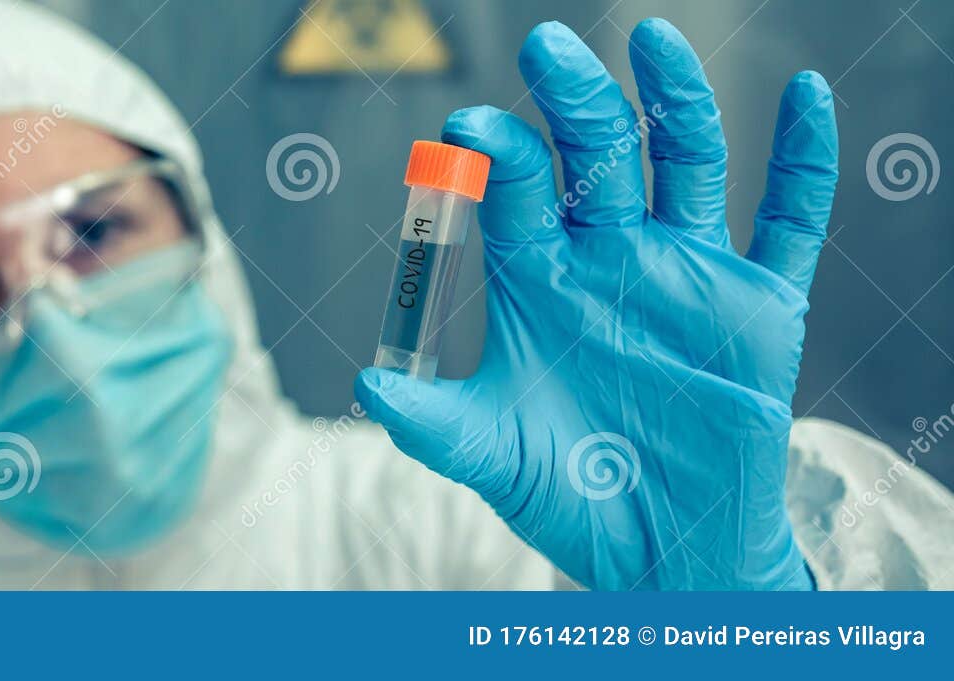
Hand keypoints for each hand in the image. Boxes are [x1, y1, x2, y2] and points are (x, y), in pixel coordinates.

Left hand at [354, 19, 836, 589]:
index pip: (517, 191)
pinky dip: (803, 161)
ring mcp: (687, 274)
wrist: (659, 548)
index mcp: (541, 278)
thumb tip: (367, 388)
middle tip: (547, 48)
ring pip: (687, 165)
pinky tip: (806, 96)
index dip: (496, 154)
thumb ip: (433, 422)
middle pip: (596, 156)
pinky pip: (789, 222)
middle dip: (575, 102)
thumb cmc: (567, 492)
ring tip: (652, 38)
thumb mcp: (491, 456)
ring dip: (676, 100)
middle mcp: (612, 258)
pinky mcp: (758, 307)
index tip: (467, 126)